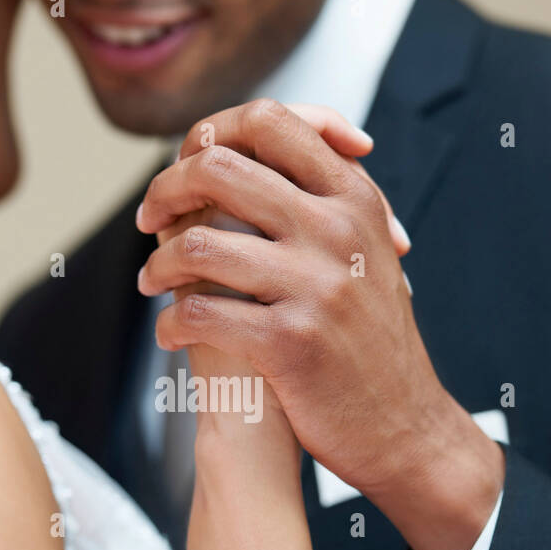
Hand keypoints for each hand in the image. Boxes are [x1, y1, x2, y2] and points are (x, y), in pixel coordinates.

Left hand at [137, 99, 503, 549]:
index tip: (185, 169)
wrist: (404, 427)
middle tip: (147, 220)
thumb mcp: (365, 253)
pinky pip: (201, 314)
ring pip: (197, 244)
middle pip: (219, 169)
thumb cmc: (369, 341)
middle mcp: (338, 231)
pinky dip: (171, 325)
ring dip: (158, 265)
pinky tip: (170, 335)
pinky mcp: (291, 342)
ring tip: (151, 284)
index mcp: (354, 199)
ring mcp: (316, 285)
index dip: (211, 135)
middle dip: (165, 191)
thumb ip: (316, 202)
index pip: (270, 122)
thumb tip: (231, 152)